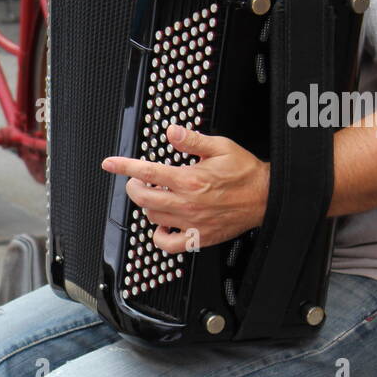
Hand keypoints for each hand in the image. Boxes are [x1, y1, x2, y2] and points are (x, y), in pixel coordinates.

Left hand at [101, 124, 270, 253]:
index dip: (124, 166)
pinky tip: (163, 224)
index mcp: (189, 180)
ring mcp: (191, 222)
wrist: (266, 197)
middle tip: (138, 180)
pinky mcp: (198, 237)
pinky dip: (159, 236)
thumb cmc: (245, 173)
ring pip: (152, 217)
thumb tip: (171, 132)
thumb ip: (192, 140)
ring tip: (156, 196)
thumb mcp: (220, 147)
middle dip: (133, 186)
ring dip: (148, 205)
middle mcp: (186, 203)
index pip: (147, 171)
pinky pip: (168, 244)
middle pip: (142, 197)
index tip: (110, 164)